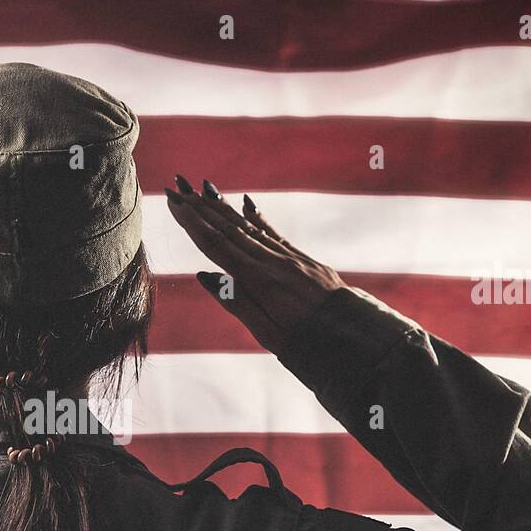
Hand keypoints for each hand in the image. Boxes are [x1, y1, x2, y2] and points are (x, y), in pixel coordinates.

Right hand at [164, 176, 344, 353]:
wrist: (357, 339)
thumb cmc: (308, 345)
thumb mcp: (267, 333)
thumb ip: (236, 302)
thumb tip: (204, 275)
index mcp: (260, 281)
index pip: (217, 245)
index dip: (192, 223)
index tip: (173, 203)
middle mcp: (274, 262)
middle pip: (229, 229)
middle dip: (200, 207)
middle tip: (178, 185)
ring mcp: (290, 258)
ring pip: (249, 227)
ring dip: (222, 207)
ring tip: (202, 188)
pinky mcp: (304, 261)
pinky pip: (274, 234)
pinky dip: (256, 218)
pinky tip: (245, 204)